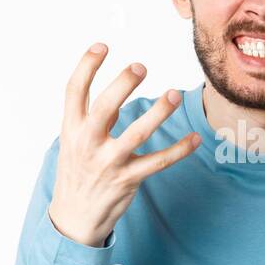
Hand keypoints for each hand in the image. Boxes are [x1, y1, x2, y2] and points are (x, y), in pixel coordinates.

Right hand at [47, 43, 199, 246]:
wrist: (74, 218)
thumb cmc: (77, 171)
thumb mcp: (73, 142)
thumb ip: (90, 117)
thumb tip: (116, 88)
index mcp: (71, 129)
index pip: (74, 91)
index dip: (86, 66)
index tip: (102, 45)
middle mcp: (87, 144)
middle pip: (104, 108)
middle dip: (123, 84)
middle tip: (141, 66)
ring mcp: (108, 163)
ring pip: (136, 133)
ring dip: (158, 112)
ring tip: (174, 94)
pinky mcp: (127, 179)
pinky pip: (158, 162)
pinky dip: (178, 150)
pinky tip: (194, 138)